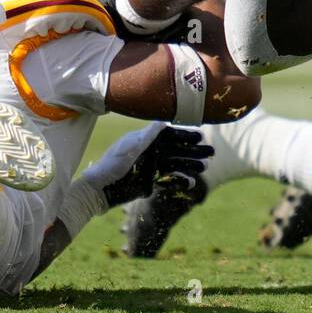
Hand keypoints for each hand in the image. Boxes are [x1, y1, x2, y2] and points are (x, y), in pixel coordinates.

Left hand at [82, 123, 213, 207]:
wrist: (100, 190)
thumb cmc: (111, 166)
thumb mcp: (130, 149)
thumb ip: (147, 137)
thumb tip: (164, 122)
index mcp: (145, 141)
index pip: (170, 135)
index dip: (185, 136)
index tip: (200, 136)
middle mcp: (150, 152)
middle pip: (177, 149)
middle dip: (193, 151)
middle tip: (211, 153)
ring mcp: (151, 167)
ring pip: (176, 164)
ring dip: (190, 165)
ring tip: (205, 167)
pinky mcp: (150, 182)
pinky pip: (169, 179)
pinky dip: (180, 180)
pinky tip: (190, 181)